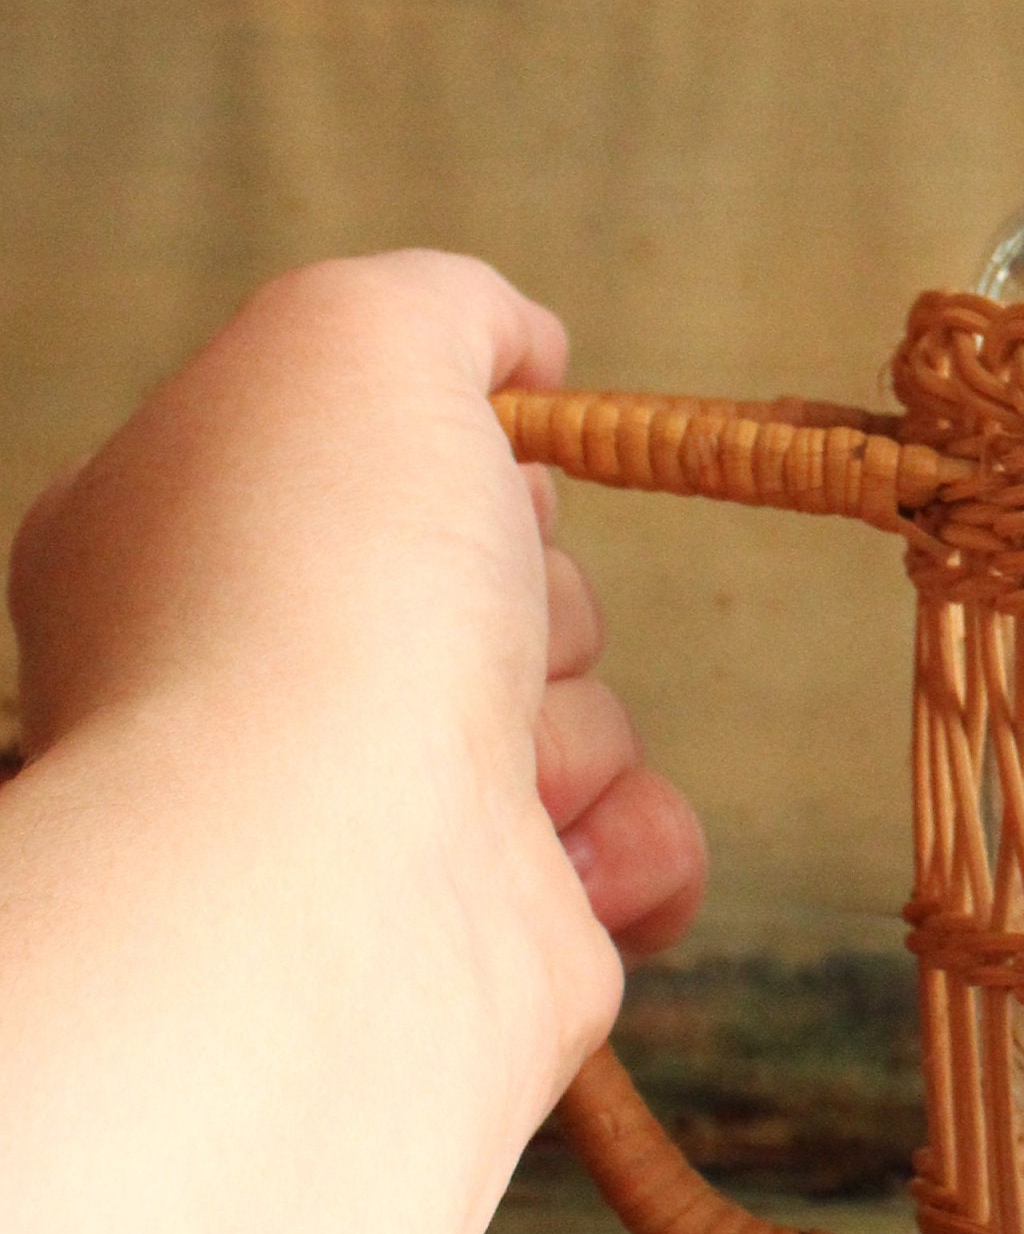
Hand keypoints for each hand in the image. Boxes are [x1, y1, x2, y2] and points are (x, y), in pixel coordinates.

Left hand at [7, 251, 704, 1138]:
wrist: (330, 882)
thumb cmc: (315, 592)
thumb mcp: (353, 336)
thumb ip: (445, 304)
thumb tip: (523, 348)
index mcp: (183, 546)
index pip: (375, 466)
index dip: (456, 458)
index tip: (464, 474)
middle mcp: (261, 687)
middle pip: (504, 588)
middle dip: (542, 601)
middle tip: (476, 628)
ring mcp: (364, 819)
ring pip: (576, 718)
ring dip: (576, 731)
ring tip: (494, 772)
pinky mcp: (479, 929)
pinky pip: (627, 847)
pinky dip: (630, 844)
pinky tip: (567, 856)